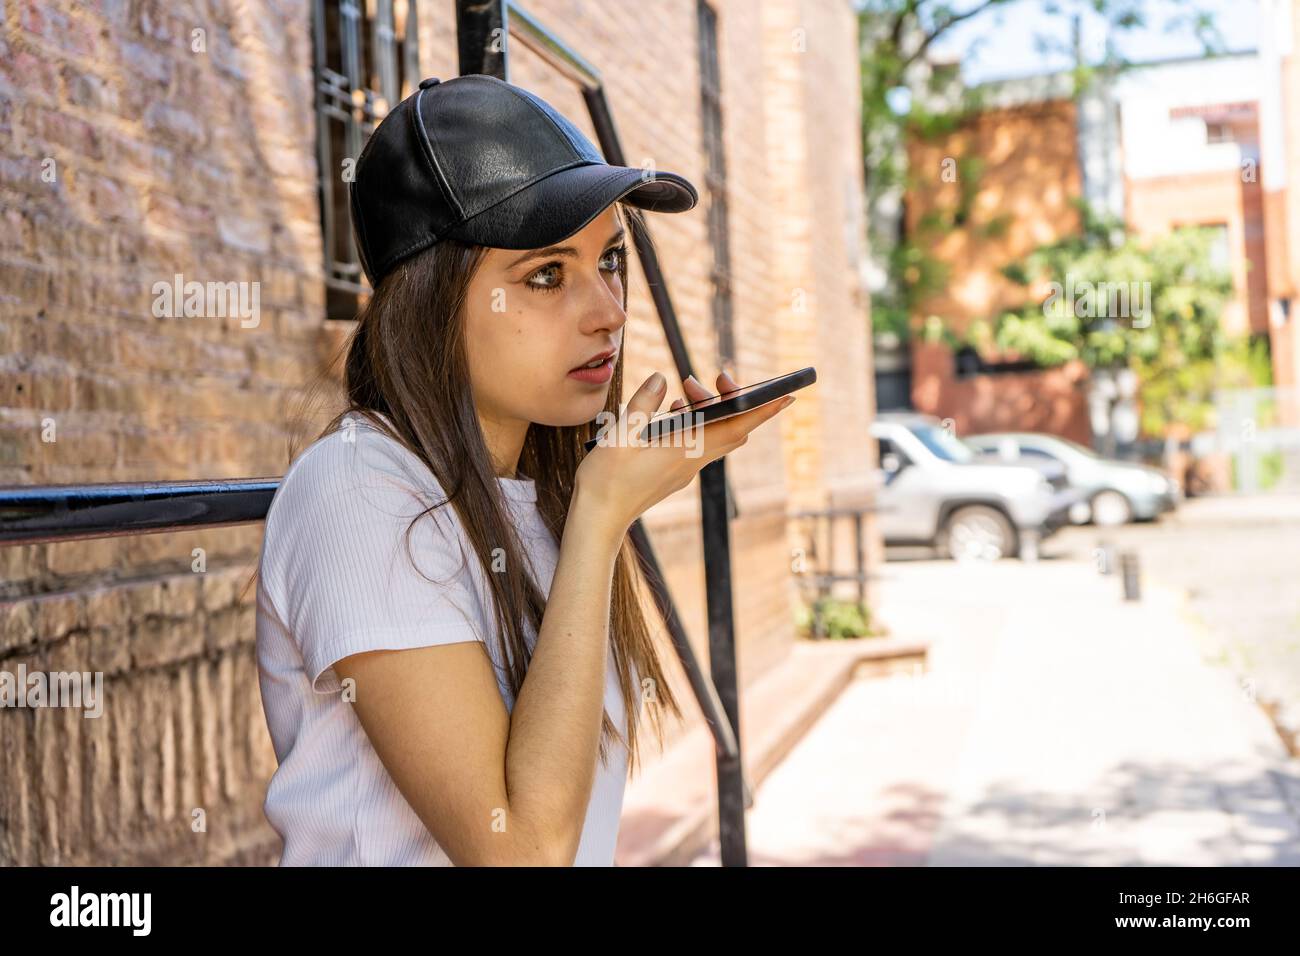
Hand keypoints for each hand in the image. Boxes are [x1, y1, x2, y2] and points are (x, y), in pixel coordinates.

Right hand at [574, 368, 794, 534]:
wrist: (598, 519)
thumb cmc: (607, 479)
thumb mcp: (620, 434)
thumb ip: (643, 403)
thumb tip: (660, 379)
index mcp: (686, 449)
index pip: (737, 426)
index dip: (763, 410)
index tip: (785, 395)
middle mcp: (692, 461)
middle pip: (730, 429)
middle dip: (728, 400)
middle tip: (708, 378)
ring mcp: (684, 470)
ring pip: (713, 436)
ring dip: (707, 410)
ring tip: (683, 391)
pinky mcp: (673, 473)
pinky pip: (696, 444)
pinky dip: (693, 424)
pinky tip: (670, 413)